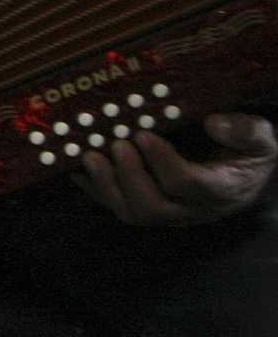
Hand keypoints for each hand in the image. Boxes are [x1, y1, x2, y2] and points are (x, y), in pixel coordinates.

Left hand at [76, 112, 276, 224]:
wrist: (245, 173)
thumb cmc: (249, 152)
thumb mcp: (261, 139)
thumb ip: (246, 131)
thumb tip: (214, 123)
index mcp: (221, 189)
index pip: (187, 184)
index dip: (162, 162)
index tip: (143, 135)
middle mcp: (192, 208)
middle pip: (154, 207)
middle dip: (129, 177)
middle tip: (116, 144)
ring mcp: (170, 212)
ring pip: (132, 213)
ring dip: (106, 186)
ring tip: (90, 156)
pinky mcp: (151, 208)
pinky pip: (118, 206)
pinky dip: (95, 190)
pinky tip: (77, 169)